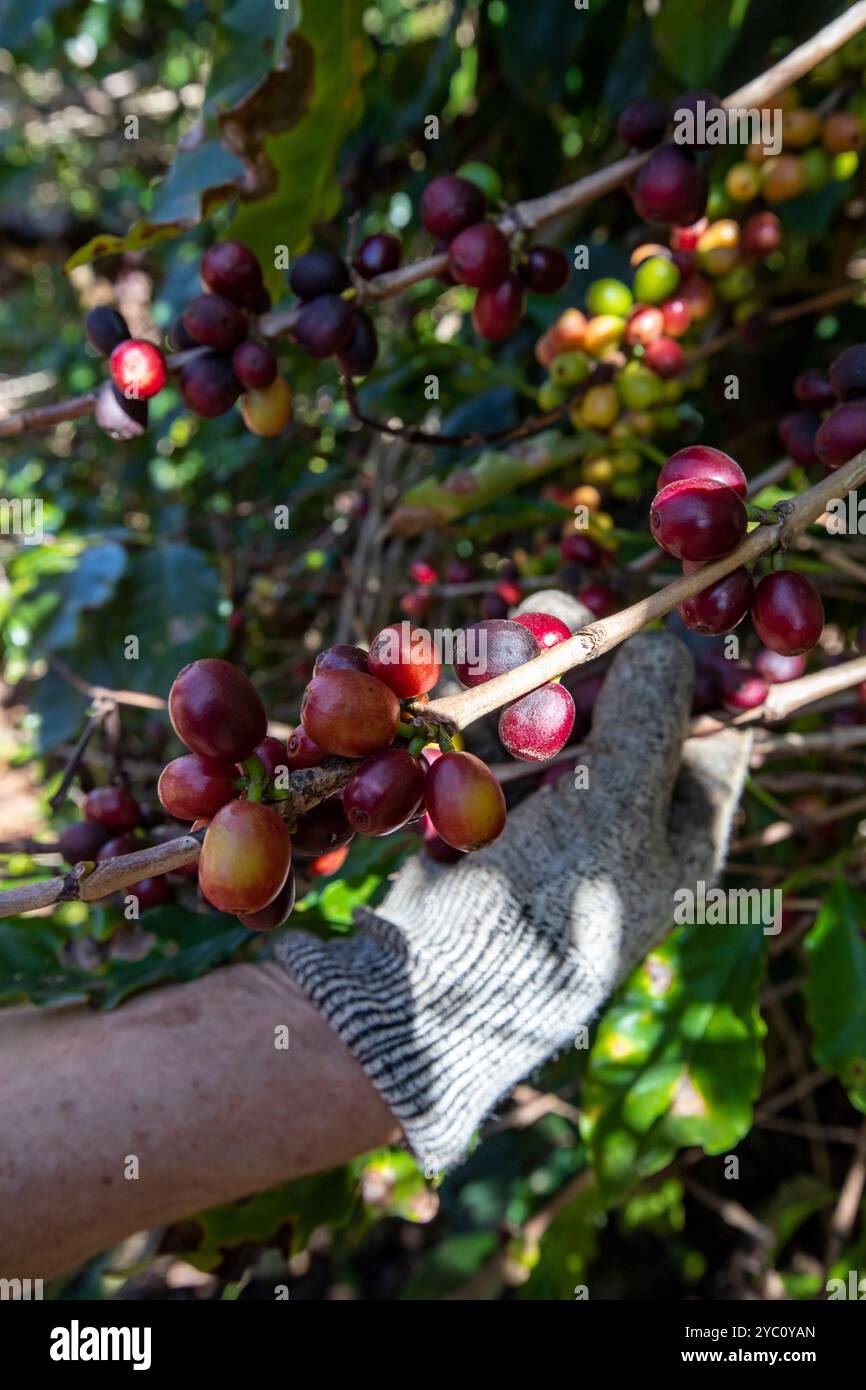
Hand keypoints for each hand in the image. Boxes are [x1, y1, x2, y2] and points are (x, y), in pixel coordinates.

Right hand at [280, 620, 751, 1171]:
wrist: (432, 983)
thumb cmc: (543, 912)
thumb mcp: (612, 817)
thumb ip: (646, 722)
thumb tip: (660, 642)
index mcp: (686, 825)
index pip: (717, 721)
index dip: (693, 667)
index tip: (649, 628)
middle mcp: (631, 807)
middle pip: (633, 697)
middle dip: (592, 661)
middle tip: (552, 639)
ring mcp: (561, 799)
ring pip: (564, 701)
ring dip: (533, 670)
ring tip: (501, 658)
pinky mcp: (498, 794)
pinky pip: (505, 724)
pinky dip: (488, 698)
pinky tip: (468, 683)